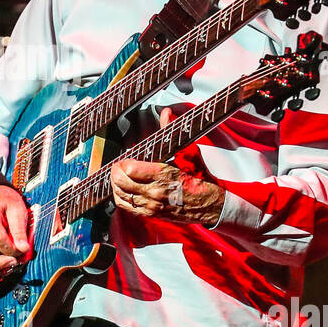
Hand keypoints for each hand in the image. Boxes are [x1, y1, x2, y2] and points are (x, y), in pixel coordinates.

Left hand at [110, 107, 224, 224]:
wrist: (212, 205)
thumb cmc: (200, 177)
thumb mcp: (189, 152)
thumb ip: (172, 131)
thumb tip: (166, 112)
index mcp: (163, 174)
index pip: (130, 169)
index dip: (123, 162)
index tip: (125, 157)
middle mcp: (155, 191)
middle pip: (121, 182)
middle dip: (116, 171)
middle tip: (118, 165)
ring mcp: (152, 205)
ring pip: (120, 194)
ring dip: (115, 184)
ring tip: (118, 176)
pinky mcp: (151, 214)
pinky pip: (126, 207)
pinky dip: (119, 197)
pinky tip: (121, 190)